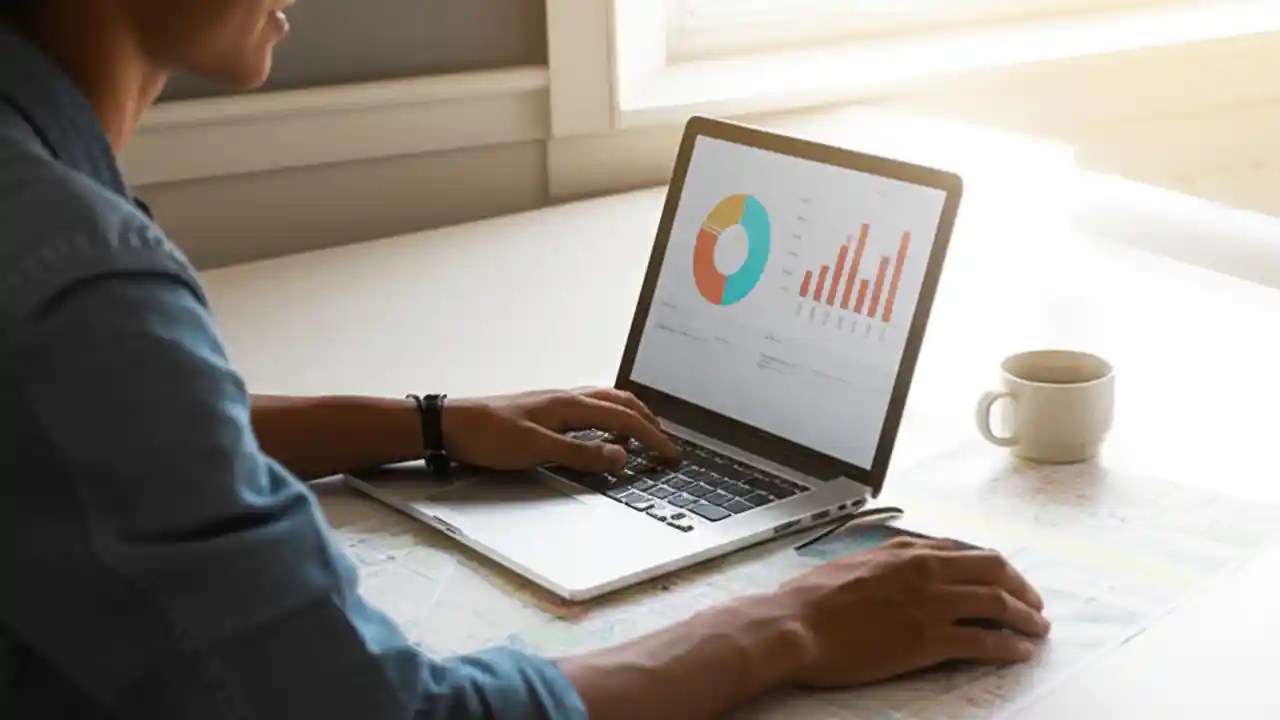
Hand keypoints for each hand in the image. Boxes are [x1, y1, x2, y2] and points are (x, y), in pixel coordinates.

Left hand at [441, 387, 679, 471]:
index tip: (672, 455)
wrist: (451, 423)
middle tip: (666, 444)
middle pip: (621, 402)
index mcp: (570, 405)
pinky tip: (601, 433)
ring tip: (643, 435)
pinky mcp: (544, 409)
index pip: (625, 419)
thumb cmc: (489, 436)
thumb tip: (622, 456)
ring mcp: (555, 401)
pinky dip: (609, 417)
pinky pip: (590, 407)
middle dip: (649, 421)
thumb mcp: (537, 449)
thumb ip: (581, 454)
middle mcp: (567, 397)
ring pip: (606, 401)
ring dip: (630, 416)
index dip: (653, 438)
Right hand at [777, 536, 1048, 687]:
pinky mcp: (927, 639)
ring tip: (1038, 630)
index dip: (994, 566)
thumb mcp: (852, 565)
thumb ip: (883, 563)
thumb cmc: (810, 599)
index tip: (1005, 579)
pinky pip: (982, 640)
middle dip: (1022, 587)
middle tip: (1034, 605)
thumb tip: (894, 567)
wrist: (795, 625)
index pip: (964, 551)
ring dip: (1025, 617)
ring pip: (996, 603)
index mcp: (904, 552)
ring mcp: (929, 604)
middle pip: (993, 569)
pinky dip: (1008, 646)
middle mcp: (924, 571)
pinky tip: (1019, 653)